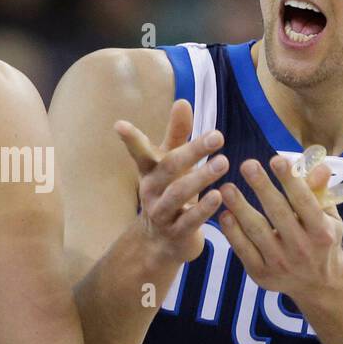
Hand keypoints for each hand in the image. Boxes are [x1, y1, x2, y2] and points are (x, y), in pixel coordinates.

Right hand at [114, 99, 228, 266]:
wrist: (160, 242)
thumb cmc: (168, 192)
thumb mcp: (170, 163)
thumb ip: (178, 134)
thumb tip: (183, 101)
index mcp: (149, 171)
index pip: (139, 152)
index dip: (130, 139)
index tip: (119, 125)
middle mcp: (152, 190)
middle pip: (169, 167)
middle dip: (193, 151)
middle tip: (218, 135)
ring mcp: (162, 213)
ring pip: (178, 194)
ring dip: (201, 177)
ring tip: (223, 162)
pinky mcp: (176, 233)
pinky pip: (189, 220)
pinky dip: (204, 209)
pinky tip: (219, 196)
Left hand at [217, 154, 342, 303]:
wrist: (318, 286)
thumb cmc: (321, 241)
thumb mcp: (328, 218)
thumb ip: (320, 192)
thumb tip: (319, 165)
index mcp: (321, 232)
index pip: (305, 202)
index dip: (291, 181)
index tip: (277, 159)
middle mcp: (302, 248)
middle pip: (278, 213)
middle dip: (262, 187)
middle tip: (247, 165)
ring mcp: (280, 263)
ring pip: (257, 231)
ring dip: (240, 207)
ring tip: (226, 188)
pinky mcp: (261, 274)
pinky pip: (243, 249)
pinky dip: (232, 232)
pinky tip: (224, 213)